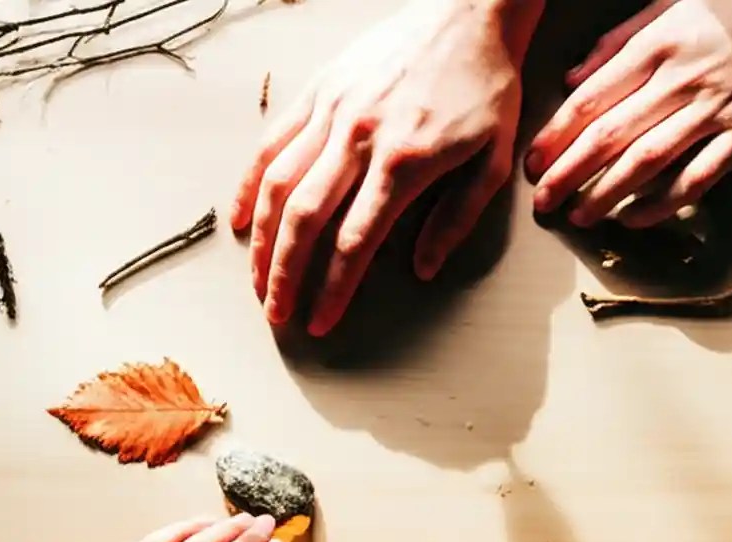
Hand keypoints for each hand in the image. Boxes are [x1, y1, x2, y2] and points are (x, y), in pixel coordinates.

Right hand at [231, 0, 539, 335]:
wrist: (470, 12)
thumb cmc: (485, 87)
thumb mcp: (492, 160)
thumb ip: (456, 219)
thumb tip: (421, 270)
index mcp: (405, 161)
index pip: (356, 243)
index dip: (334, 290)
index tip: (322, 321)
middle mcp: (359, 138)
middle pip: (305, 220)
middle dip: (285, 276)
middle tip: (276, 314)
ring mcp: (332, 112)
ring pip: (278, 185)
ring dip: (262, 240)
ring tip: (256, 279)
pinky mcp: (318, 91)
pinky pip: (271, 142)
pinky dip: (249, 184)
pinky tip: (240, 219)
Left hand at [527, 0, 731, 227]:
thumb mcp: (675, 3)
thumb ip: (619, 41)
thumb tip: (572, 78)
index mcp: (657, 45)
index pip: (591, 99)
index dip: (555, 136)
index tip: (532, 162)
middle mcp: (682, 79)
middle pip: (609, 136)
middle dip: (568, 174)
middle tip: (542, 202)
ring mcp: (717, 108)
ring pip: (647, 160)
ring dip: (607, 194)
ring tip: (580, 216)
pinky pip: (699, 176)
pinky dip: (664, 203)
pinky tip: (635, 219)